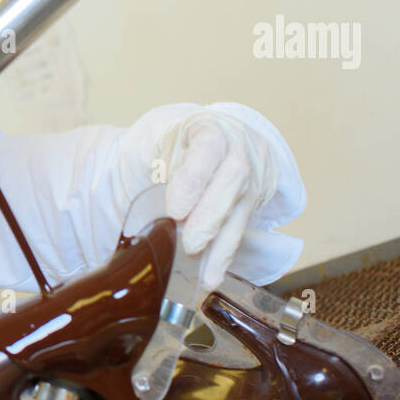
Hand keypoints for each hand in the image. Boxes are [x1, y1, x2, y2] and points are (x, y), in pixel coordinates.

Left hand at [155, 112, 278, 290]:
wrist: (200, 142)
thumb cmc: (172, 145)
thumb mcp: (154, 142)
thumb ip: (152, 168)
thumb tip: (140, 213)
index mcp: (209, 126)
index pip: (208, 146)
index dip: (194, 179)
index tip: (175, 209)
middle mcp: (239, 146)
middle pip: (234, 179)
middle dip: (210, 217)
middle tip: (189, 244)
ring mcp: (254, 171)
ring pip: (242, 208)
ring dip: (221, 244)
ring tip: (205, 272)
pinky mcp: (258, 196)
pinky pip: (243, 226)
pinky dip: (224, 252)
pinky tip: (213, 273)